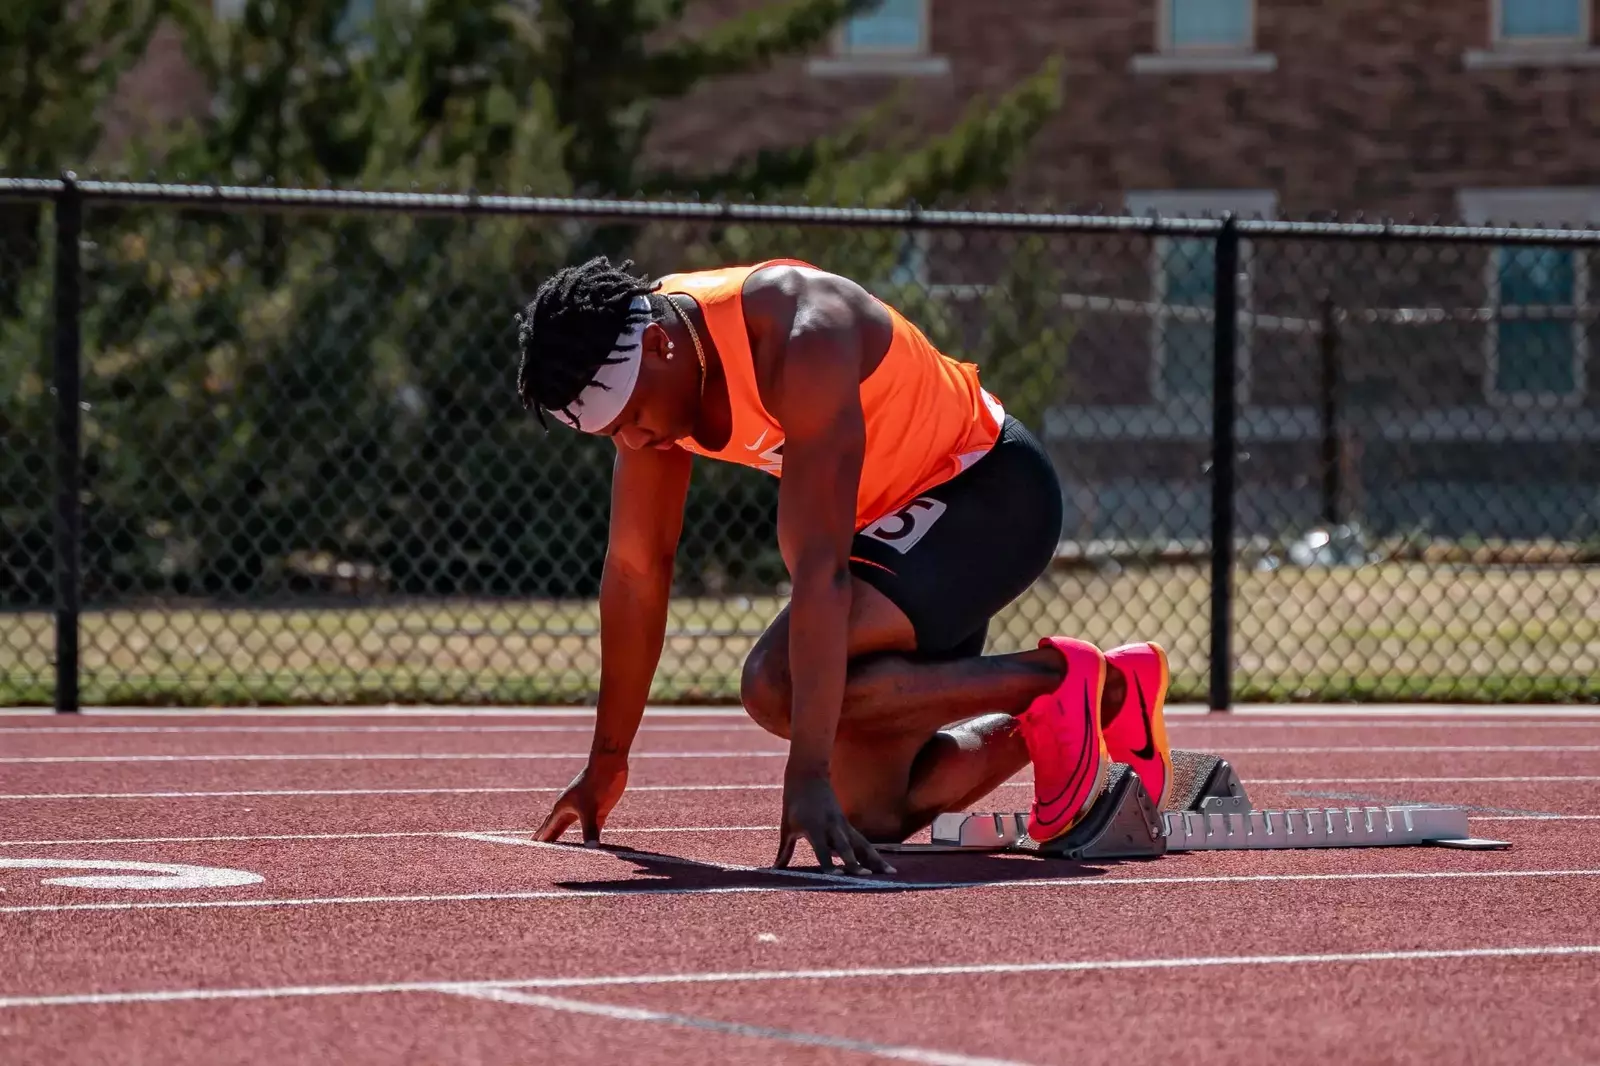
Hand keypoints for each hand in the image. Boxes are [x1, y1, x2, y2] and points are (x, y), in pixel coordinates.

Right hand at [534, 760, 627, 845]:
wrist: (610, 764)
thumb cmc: (597, 783)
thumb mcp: (592, 809)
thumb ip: (590, 830)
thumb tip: (591, 849)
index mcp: (562, 808)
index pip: (547, 828)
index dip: (540, 839)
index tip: (530, 848)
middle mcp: (570, 809)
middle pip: (554, 826)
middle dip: (547, 837)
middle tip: (536, 850)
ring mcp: (583, 808)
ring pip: (570, 825)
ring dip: (564, 835)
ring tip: (558, 846)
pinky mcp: (598, 808)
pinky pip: (590, 826)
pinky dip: (588, 835)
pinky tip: (589, 841)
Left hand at [773, 773, 894, 875]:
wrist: (808, 774)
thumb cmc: (794, 802)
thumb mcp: (786, 826)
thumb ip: (784, 850)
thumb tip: (774, 870)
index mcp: (813, 826)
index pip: (822, 850)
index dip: (829, 864)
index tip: (837, 877)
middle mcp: (831, 826)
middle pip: (846, 847)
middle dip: (855, 863)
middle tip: (866, 878)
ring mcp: (842, 824)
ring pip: (861, 844)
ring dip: (875, 859)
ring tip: (890, 872)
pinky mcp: (848, 824)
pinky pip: (863, 841)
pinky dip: (874, 854)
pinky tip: (886, 866)